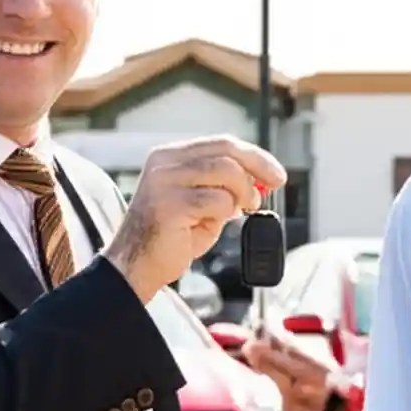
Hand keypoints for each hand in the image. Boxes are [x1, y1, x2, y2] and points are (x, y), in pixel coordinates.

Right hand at [104, 135, 285, 301]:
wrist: (136, 267)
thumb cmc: (170, 236)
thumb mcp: (201, 203)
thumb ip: (224, 187)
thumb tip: (260, 180)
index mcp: (169, 156)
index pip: (221, 143)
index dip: (254, 155)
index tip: (274, 172)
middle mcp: (164, 162)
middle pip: (226, 150)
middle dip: (258, 167)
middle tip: (274, 186)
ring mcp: (164, 182)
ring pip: (226, 172)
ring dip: (243, 193)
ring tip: (242, 210)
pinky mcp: (169, 205)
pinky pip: (218, 201)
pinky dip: (225, 213)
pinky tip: (212, 223)